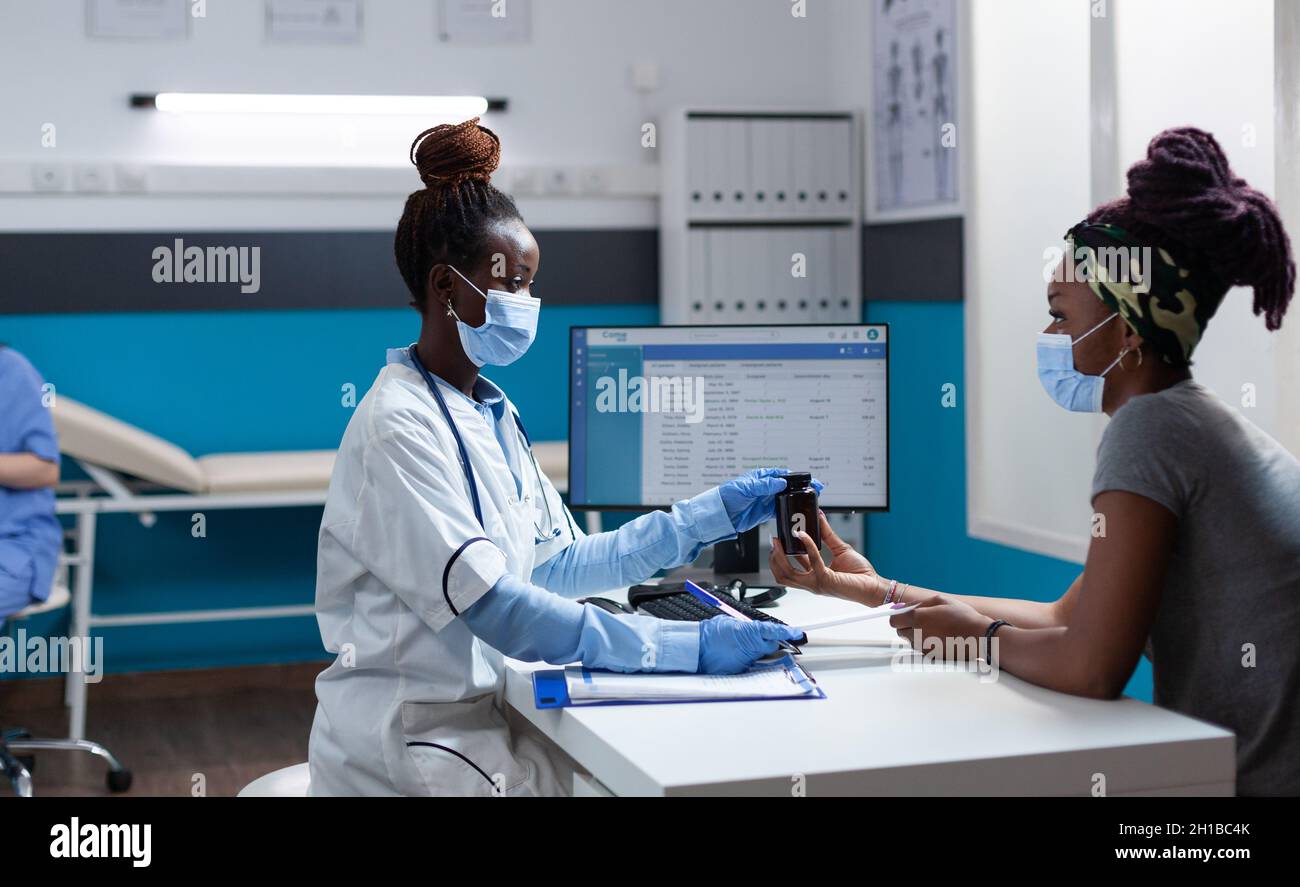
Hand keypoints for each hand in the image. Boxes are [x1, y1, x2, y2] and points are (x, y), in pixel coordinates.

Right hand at [697, 616, 804, 674]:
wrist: (696, 648)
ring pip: (759, 655)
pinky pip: (749, 664)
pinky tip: (731, 654)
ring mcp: (746, 661)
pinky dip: (743, 659)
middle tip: (755, 637)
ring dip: (753, 651)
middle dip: (768, 641)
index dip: (788, 632)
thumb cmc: (709, 633)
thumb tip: (752, 628)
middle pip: (770, 645)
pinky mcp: (740, 671)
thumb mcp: (730, 622)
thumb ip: (745, 626)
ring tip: (735, 646)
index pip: (775, 631)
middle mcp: (751, 648)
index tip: (798, 633)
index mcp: (750, 632)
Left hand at [717, 468, 824, 533]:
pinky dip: (789, 510)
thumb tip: (781, 482)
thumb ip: (764, 485)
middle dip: (801, 488)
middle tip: (816, 489)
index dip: (796, 477)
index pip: (782, 474)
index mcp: (760, 477)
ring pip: (786, 498)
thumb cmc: (728, 496)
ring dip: (798, 499)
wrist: (720, 514)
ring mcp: (766, 500)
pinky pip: (780, 510)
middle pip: (787, 486)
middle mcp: (765, 487)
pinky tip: (798, 511)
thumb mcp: (747, 488)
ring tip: (811, 500)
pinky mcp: (764, 512)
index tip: (807, 480)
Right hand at [768, 511, 883, 604]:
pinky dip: (807, 546)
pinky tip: (805, 535)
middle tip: (774, 541)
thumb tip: (819, 517)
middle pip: (783, 575)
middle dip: (775, 558)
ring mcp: (817, 583)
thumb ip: (827, 534)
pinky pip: (812, 561)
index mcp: (814, 576)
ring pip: (788, 574)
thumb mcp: (840, 548)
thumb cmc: (860, 574)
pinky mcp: (825, 579)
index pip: (790, 569)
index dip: (780, 555)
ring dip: (782, 556)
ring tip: (782, 541)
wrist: (873, 585)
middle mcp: (813, 582)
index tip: (778, 540)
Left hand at [888, 595, 991, 659]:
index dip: (898, 616)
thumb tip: (902, 607)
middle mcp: (917, 634)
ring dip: (917, 634)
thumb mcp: (940, 600)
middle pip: (900, 631)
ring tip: (936, 628)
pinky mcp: (931, 656)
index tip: (903, 614)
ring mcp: (923, 647)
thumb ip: (918, 603)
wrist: (979, 637)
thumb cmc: (962, 617)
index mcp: (917, 618)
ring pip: (911, 640)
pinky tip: (941, 637)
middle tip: (924, 620)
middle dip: (907, 625)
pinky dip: (927, 642)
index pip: (893, 620)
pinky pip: (921, 648)